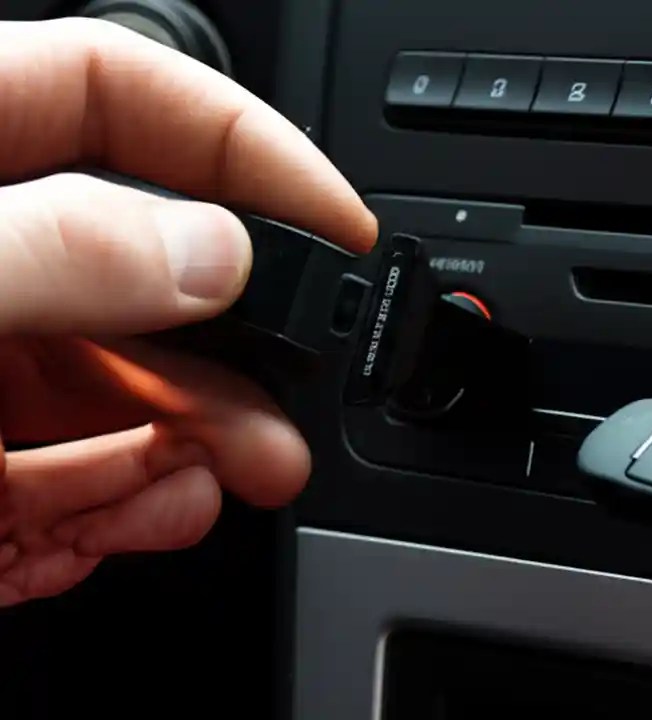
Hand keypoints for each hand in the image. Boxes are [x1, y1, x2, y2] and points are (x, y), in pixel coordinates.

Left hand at [0, 18, 376, 605]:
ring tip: (248, 474)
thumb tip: (210, 256)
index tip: (336, 224)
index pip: (116, 92)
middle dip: (237, 338)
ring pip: (111, 380)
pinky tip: (155, 509)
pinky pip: (57, 470)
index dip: (243, 145)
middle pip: (136, 260)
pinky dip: (119, 498)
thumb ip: (55, 248)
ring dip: (199, 434)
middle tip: (300, 393)